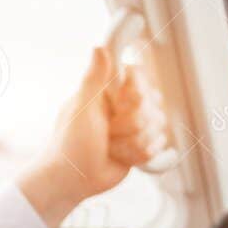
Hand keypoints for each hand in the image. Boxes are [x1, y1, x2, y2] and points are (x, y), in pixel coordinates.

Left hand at [16, 44, 172, 227]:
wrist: (72, 180)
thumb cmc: (69, 144)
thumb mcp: (81, 108)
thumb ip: (93, 78)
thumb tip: (98, 47)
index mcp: (107, 90)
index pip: (139, 75)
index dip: (134, 92)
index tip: (118, 103)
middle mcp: (123, 104)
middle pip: (151, 102)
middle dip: (130, 123)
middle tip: (108, 131)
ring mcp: (134, 125)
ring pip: (157, 125)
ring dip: (132, 141)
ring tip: (111, 147)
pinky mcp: (141, 144)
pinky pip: (158, 144)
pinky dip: (138, 154)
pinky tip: (121, 156)